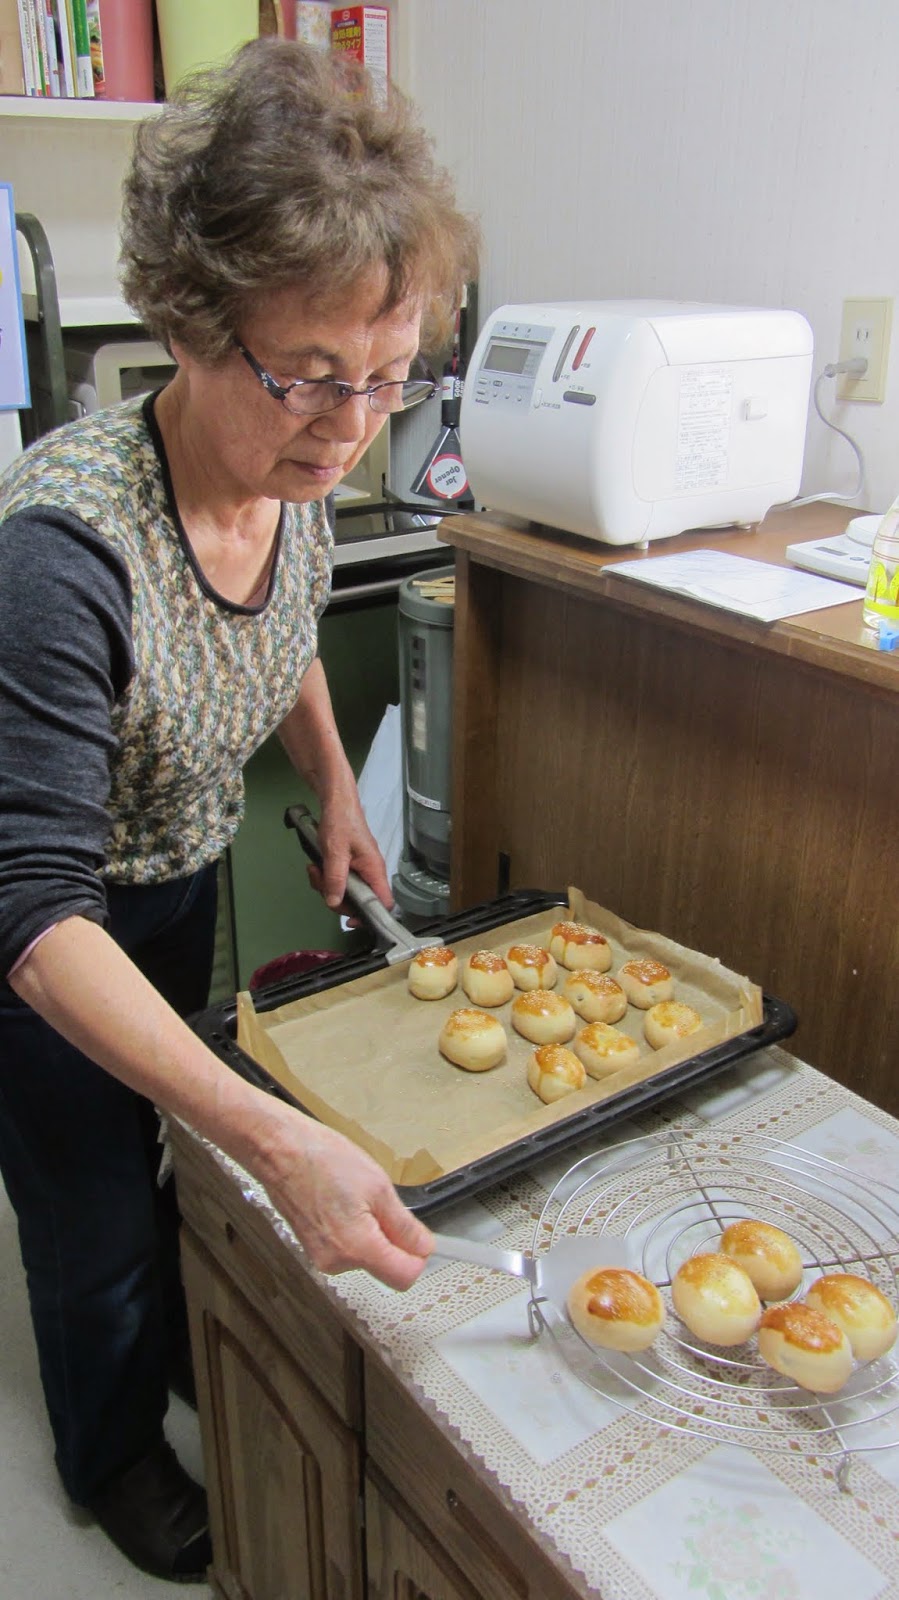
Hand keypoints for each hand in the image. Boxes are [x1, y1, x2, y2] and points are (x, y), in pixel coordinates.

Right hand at [260, 1110, 432, 1289]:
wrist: (279, 1151)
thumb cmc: (322, 1160)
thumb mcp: (377, 1186)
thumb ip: (403, 1225)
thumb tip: (423, 1248)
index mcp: (357, 1248)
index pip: (404, 1277)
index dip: (418, 1256)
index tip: (418, 1235)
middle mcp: (337, 1262)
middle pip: (385, 1267)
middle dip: (393, 1240)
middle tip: (382, 1201)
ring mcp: (321, 1257)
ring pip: (367, 1257)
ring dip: (373, 1232)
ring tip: (357, 1196)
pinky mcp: (313, 1248)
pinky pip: (347, 1248)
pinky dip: (355, 1229)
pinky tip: (343, 1201)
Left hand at [307, 781, 392, 913]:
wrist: (335, 801)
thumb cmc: (341, 821)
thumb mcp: (335, 851)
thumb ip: (335, 878)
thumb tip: (334, 902)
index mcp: (374, 869)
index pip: (384, 903)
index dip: (370, 916)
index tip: (350, 920)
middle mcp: (370, 872)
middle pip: (358, 901)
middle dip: (335, 897)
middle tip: (321, 883)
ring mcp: (359, 869)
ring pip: (344, 892)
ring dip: (326, 885)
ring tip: (315, 870)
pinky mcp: (348, 865)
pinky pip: (337, 881)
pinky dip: (324, 878)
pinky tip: (316, 866)